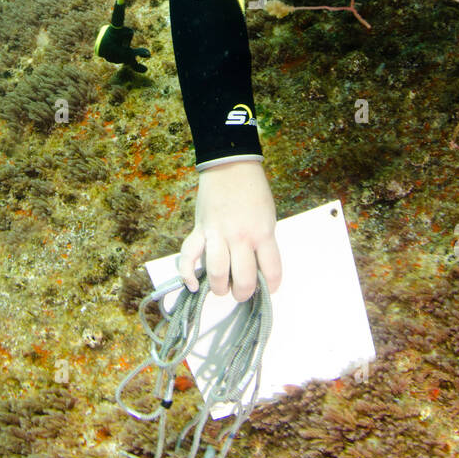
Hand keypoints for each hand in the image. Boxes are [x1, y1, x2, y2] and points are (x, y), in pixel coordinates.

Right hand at [178, 160, 281, 301]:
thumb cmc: (253, 190)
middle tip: (242, 291)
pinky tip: (193, 284)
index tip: (267, 288)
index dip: (270, 286)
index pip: (271, 272)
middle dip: (243, 293)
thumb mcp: (268, 217)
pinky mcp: (200, 229)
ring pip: (217, 273)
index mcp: (262, 233)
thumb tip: (256, 267)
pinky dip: (187, 273)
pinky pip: (189, 255)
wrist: (231, 164)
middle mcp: (241, 237)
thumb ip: (262, 242)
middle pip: (243, 279)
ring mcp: (218, 233)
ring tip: (222, 287)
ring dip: (220, 287)